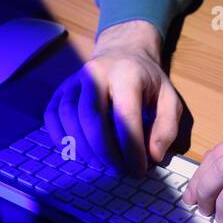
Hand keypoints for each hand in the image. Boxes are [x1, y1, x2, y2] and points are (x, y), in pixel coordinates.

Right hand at [44, 20, 181, 177]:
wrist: (123, 51)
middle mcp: (96, 73)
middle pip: (91, 116)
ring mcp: (75, 79)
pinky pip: (52, 115)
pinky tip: (77, 153)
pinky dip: (61, 137)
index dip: (131, 147)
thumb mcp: (169, 97)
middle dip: (104, 150)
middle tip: (117, 171)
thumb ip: (167, 126)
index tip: (138, 170)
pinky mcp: (61, 88)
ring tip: (99, 165)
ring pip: (69, 116)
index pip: (125, 114)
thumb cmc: (147, 80)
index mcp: (127, 74)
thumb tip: (154, 156)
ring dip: (82, 147)